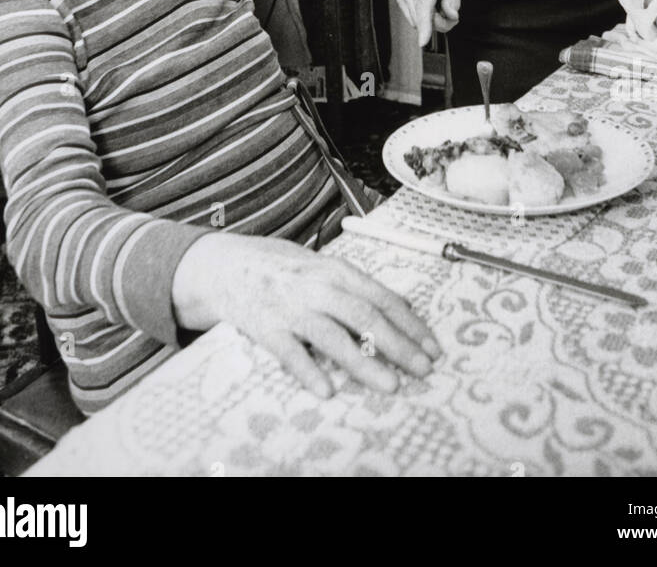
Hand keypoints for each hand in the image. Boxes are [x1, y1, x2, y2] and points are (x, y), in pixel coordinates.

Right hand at [172, 233, 440, 397]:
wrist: (225, 265)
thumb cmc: (281, 268)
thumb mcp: (321, 267)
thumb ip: (355, 287)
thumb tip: (401, 307)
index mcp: (335, 271)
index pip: (381, 297)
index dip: (410, 324)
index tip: (432, 348)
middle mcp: (316, 287)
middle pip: (365, 316)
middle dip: (398, 345)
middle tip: (423, 370)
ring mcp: (290, 308)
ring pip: (333, 336)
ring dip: (364, 363)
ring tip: (390, 386)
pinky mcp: (265, 328)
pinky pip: (289, 353)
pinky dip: (308, 371)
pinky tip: (326, 390)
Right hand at [397, 0, 468, 46]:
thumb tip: (450, 16)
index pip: (426, 3)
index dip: (425, 24)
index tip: (423, 42)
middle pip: (423, 16)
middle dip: (440, 23)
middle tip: (452, 16)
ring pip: (417, 20)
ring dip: (432, 21)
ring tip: (440, 5)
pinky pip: (414, 18)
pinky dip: (424, 17)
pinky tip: (430, 5)